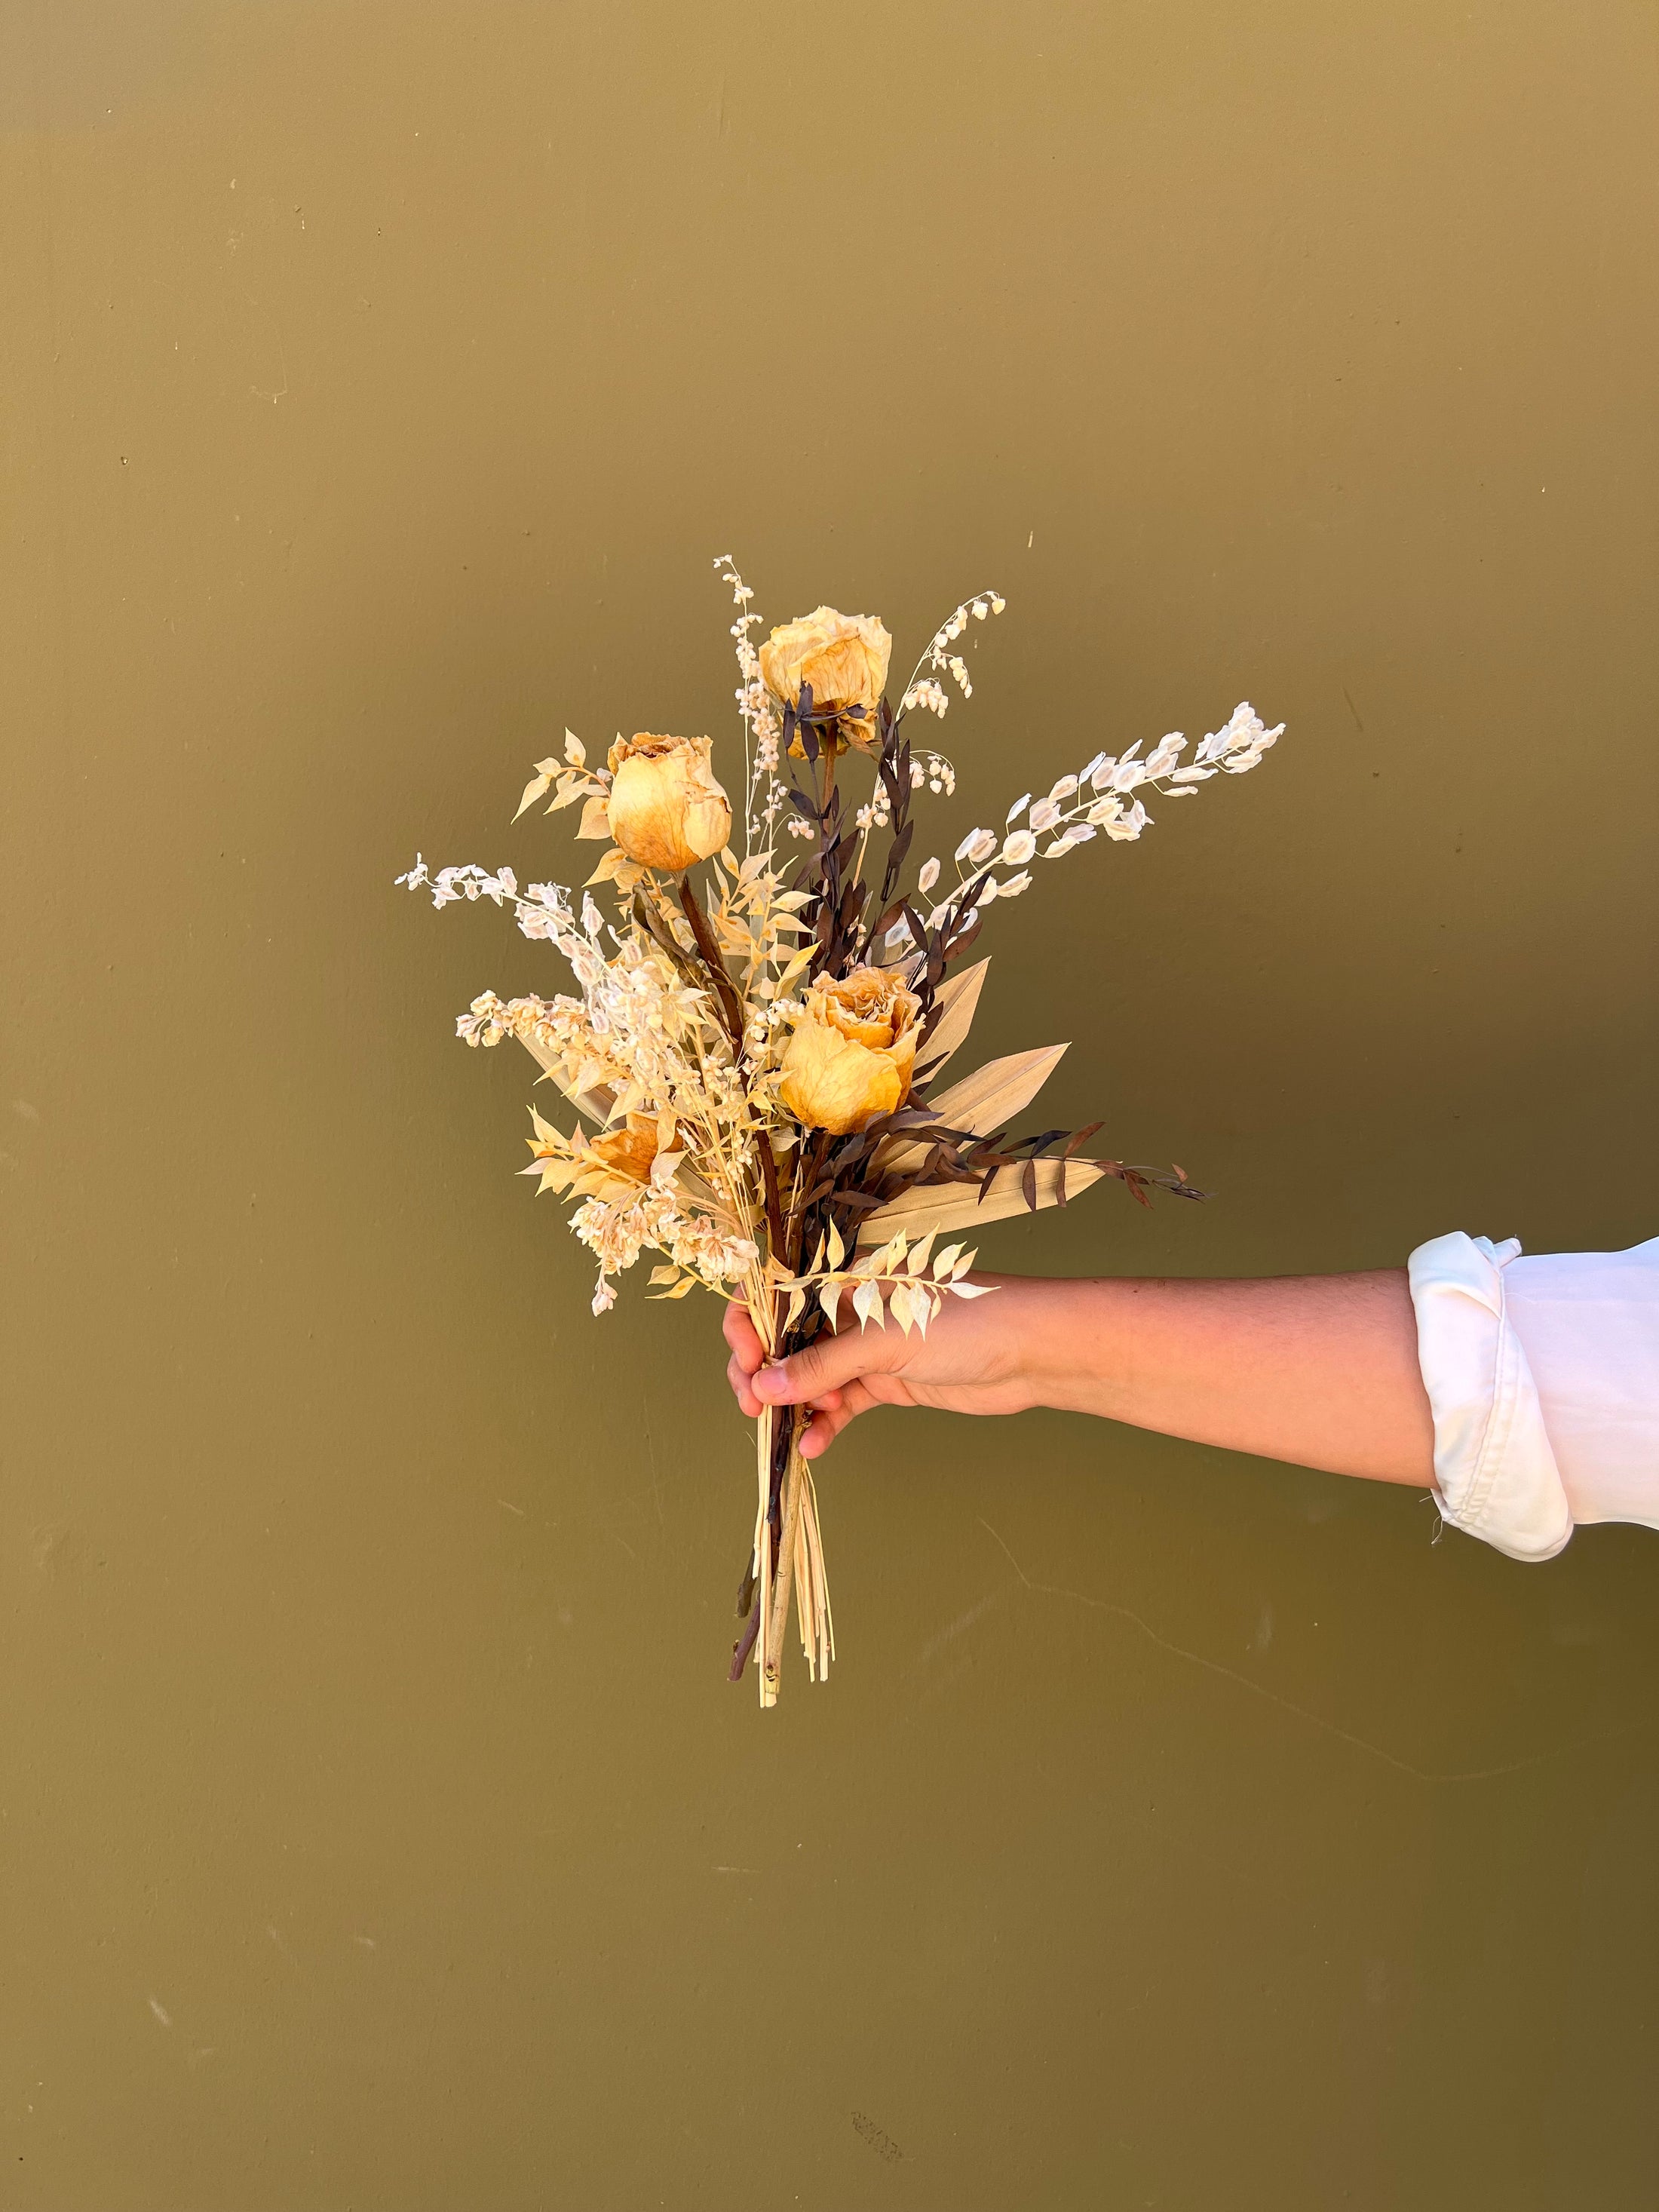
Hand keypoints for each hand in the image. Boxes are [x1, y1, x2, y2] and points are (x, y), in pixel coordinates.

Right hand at [721, 1276, 1039, 1458]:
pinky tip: (813, 1446)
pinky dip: (824, 1424)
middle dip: (763, 1374)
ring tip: (785, 1431)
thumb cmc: (966, 1320)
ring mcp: (869, 1348)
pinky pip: (841, 1404)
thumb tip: (762, 1387)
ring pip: (811, 1378)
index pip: (778, 1295)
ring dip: (793, 1404)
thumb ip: (822, 1364)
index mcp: (845, 1280)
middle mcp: (850, 1311)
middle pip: (786, 1341)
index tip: (745, 1363)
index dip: (751, 1326)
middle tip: (755, 1408)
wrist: (1033, 1351)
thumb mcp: (886, 1339)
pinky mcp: (888, 1382)